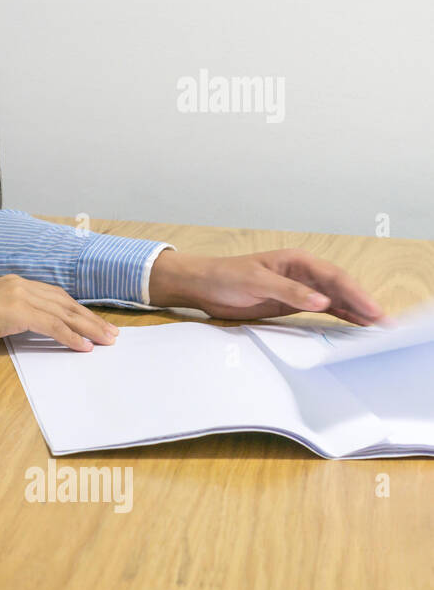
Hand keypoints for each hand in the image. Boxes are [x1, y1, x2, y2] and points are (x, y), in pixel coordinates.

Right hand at [0, 275, 118, 350]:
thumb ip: (6, 315)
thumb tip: (21, 328)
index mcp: (12, 283)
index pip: (54, 296)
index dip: (76, 309)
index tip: (92, 322)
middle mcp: (19, 285)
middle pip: (65, 302)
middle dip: (90, 318)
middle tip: (111, 333)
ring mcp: (18, 296)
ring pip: (64, 313)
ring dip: (88, 328)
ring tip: (106, 341)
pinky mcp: (15, 311)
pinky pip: (51, 325)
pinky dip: (70, 336)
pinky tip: (83, 347)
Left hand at [149, 248, 389, 325]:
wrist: (202, 284)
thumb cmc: (225, 276)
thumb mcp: (255, 282)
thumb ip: (289, 292)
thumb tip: (321, 302)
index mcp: (297, 261)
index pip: (334, 277)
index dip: (355, 293)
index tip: (372, 310)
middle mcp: (303, 273)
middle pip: (340, 288)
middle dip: (364, 304)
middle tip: (386, 323)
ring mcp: (300, 289)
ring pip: (336, 299)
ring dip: (357, 312)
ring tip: (379, 328)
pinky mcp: (293, 303)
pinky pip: (323, 310)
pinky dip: (341, 317)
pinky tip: (357, 326)